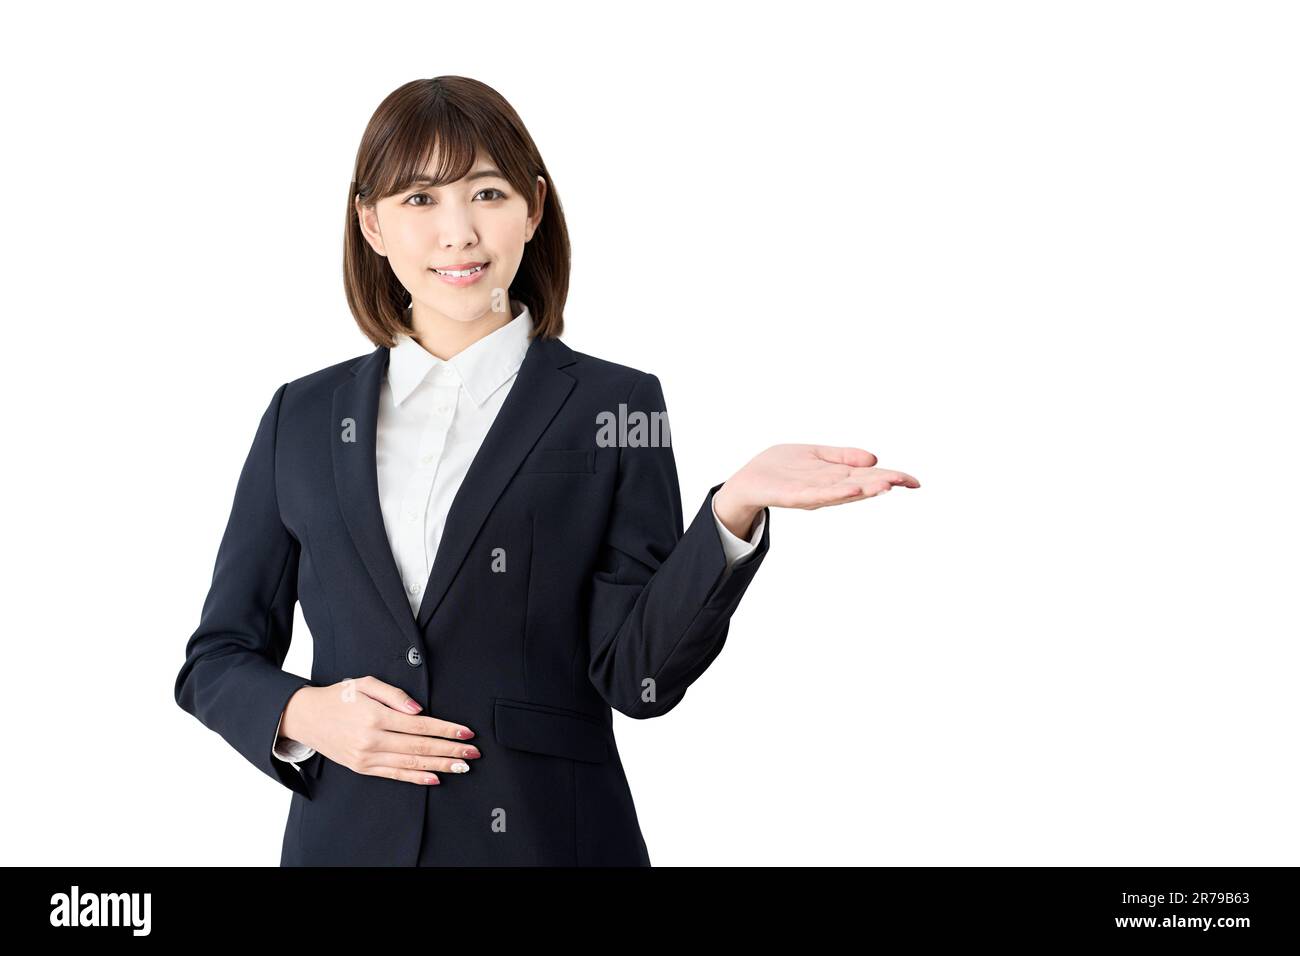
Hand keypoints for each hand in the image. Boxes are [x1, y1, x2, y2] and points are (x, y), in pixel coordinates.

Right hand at [279, 677, 479, 784]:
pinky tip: (435, 778)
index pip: (420, 725)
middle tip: (473, 753)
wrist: (306, 717)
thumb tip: (420, 710)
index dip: (446, 730)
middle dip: (450, 750)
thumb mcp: (365, 684)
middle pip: (420, 746)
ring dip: (440, 765)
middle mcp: (372, 739)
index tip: (467, 733)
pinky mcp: (362, 767)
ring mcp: (367, 757)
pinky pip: (394, 775)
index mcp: (376, 716)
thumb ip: (395, 695)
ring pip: (411, 763)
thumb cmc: (338, 697)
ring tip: (462, 766)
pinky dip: (416, 777)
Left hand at [713, 444, 920, 533]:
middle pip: (862, 485)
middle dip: (884, 483)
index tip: (914, 482)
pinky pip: (819, 495)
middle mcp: (829, 488)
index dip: (892, 478)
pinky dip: (836, 493)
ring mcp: (814, 494)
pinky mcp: (796, 496)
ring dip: (866, 489)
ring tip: (887, 486)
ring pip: (845, 492)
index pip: (870, 476)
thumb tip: (874, 457)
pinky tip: (853, 488)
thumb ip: (843, 457)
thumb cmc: (781, 468)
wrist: (748, 481)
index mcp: (837, 477)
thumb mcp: (817, 456)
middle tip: (908, 483)